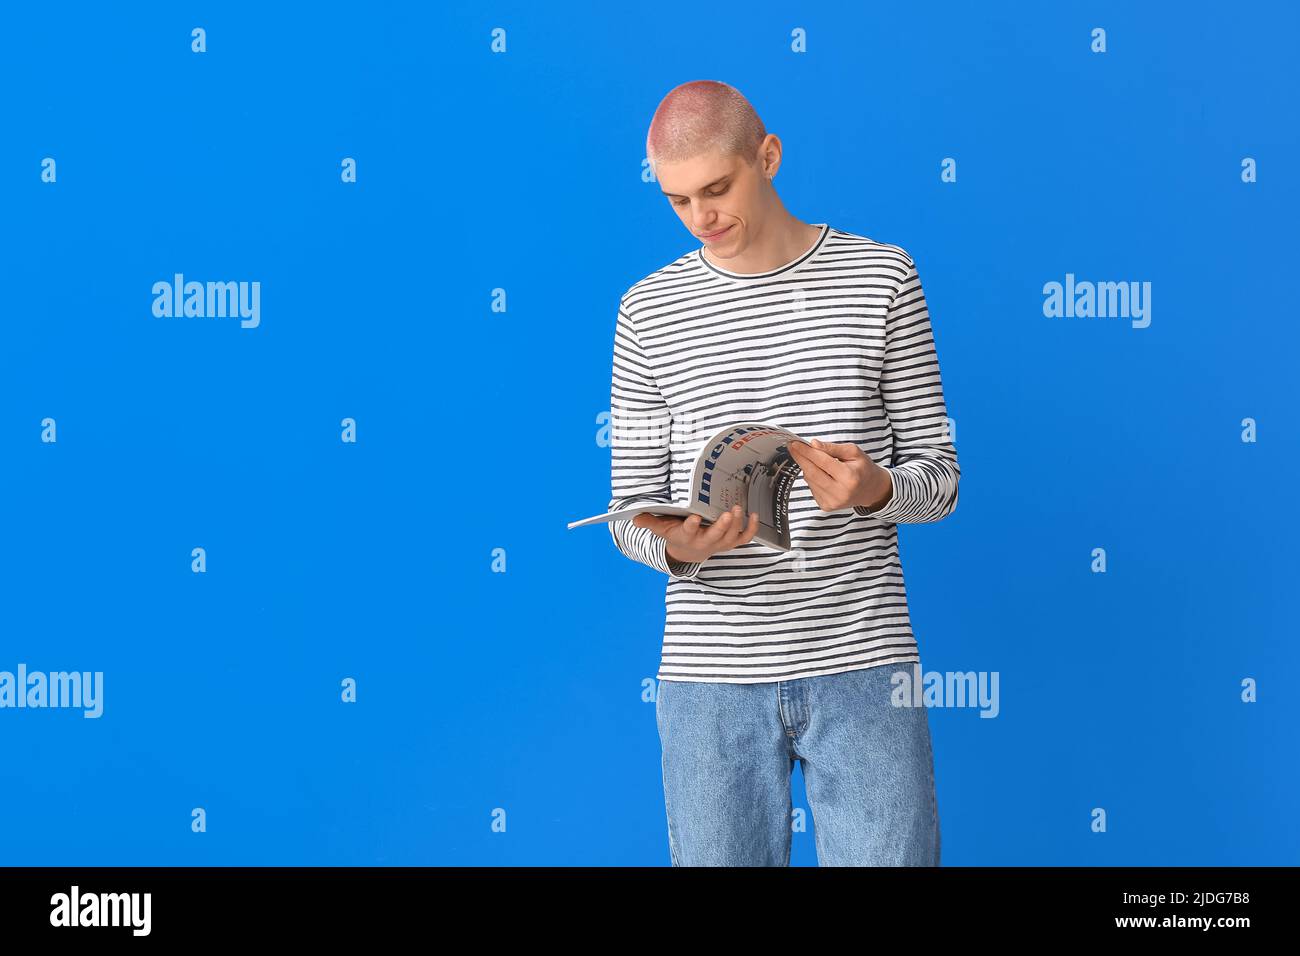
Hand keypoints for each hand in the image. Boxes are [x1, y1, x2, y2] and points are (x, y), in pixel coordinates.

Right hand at [632, 503, 759, 564]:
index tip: (694, 518)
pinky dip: (751, 529)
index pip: (688, 532)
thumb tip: (633, 518)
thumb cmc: (676, 534)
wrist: (689, 552)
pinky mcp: (730, 542)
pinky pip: (744, 538)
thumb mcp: (661, 529)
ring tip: (738, 509)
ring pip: (731, 537)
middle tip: (727, 513)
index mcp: (686, 537)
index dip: (691, 526)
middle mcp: (705, 542)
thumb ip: (649, 522)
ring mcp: (720, 543)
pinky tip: (754, 515)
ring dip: (737, 524)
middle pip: (715, 536)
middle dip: (722, 526)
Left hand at [787, 438, 890, 511]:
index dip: (807, 452)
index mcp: (850, 477)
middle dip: (801, 458)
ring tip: (814, 459)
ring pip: (810, 480)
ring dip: (807, 467)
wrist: (870, 490)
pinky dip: (812, 478)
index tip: (795, 443)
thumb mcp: (853, 452)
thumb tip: (813, 444)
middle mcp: (840, 492)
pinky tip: (821, 473)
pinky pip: (812, 488)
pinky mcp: (826, 506)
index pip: (823, 462)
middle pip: (812, 473)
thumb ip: (833, 448)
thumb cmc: (862, 469)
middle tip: (793, 446)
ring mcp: (832, 502)